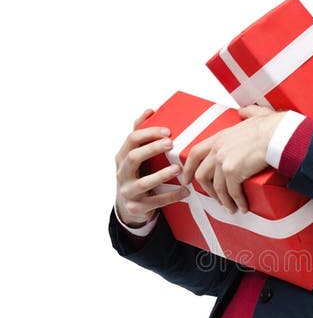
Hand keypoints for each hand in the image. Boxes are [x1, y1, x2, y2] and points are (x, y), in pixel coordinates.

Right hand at [114, 109, 190, 226]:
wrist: (128, 206)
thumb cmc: (137, 174)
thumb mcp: (134, 156)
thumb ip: (141, 134)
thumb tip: (149, 110)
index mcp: (122, 157)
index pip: (131, 139)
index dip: (148, 133)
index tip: (167, 131)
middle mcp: (122, 173)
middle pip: (133, 157)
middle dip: (152, 149)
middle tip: (171, 143)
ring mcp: (128, 191)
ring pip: (143, 182)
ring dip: (162, 174)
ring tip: (178, 169)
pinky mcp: (137, 207)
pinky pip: (155, 202)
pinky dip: (171, 196)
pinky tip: (185, 191)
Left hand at [181, 106, 284, 212]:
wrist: (278, 134)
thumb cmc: (271, 126)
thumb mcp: (254, 115)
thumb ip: (246, 113)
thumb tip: (243, 111)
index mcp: (220, 137)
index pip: (195, 153)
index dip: (189, 168)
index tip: (187, 178)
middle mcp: (218, 149)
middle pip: (202, 175)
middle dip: (207, 190)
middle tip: (214, 199)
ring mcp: (224, 161)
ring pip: (217, 188)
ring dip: (224, 201)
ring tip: (232, 207)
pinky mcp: (233, 172)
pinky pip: (233, 193)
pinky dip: (238, 202)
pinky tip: (243, 207)